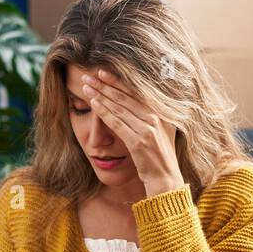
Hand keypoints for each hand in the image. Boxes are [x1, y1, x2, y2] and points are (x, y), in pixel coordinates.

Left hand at [81, 69, 184, 197]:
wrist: (165, 179)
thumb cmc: (160, 156)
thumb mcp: (162, 132)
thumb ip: (154, 116)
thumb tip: (142, 101)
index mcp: (161, 113)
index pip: (135, 92)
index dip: (117, 81)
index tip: (102, 73)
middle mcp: (156, 118)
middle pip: (125, 97)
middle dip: (104, 85)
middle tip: (88, 77)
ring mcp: (148, 130)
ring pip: (119, 108)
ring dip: (101, 95)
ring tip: (87, 87)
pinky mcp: (138, 142)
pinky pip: (117, 123)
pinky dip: (104, 112)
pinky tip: (93, 103)